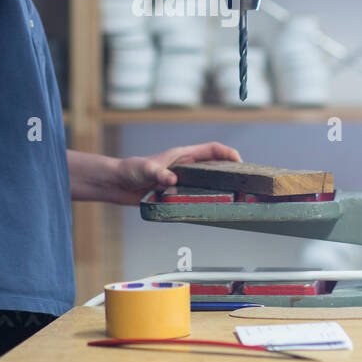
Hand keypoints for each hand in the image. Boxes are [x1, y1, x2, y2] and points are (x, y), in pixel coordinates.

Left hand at [109, 142, 242, 204]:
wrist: (117, 184)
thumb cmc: (130, 171)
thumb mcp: (144, 170)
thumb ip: (157, 174)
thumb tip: (172, 180)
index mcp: (182, 155)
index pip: (212, 150)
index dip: (228, 153)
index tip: (240, 162)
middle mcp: (185, 167)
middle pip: (215, 166)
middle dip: (231, 171)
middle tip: (245, 183)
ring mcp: (182, 180)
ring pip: (208, 183)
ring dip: (220, 188)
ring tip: (235, 199)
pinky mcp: (177, 193)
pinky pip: (197, 196)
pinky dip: (206, 201)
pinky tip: (212, 211)